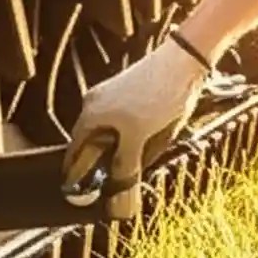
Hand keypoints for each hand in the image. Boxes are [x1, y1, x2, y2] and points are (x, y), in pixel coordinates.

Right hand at [60, 39, 209, 219]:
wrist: (183, 62)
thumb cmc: (158, 97)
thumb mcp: (139, 138)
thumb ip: (125, 166)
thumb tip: (116, 195)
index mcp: (90, 115)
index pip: (75, 152)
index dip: (77, 174)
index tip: (78, 193)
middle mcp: (94, 105)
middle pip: (91, 144)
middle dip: (99, 165)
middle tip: (108, 188)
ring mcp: (110, 97)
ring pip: (108, 134)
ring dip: (115, 153)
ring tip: (129, 171)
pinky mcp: (127, 94)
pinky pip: (121, 125)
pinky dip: (126, 139)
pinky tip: (141, 148)